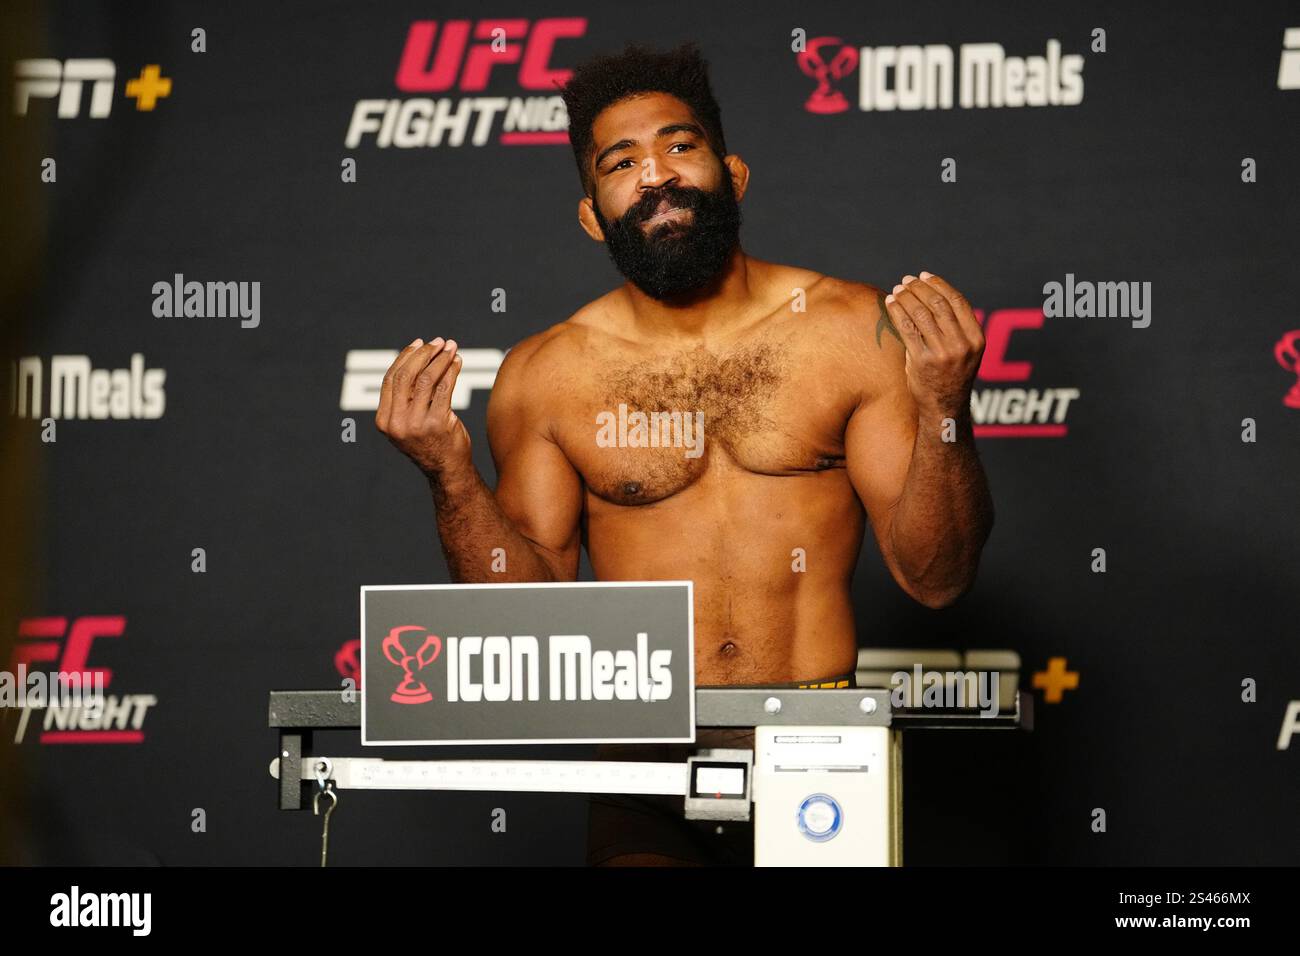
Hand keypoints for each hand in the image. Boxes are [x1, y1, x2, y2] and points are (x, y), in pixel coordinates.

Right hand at [375, 337, 471, 476]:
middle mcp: (397, 422)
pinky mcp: (438, 423)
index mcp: (384, 420)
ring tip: (452, 349)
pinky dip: (452, 371)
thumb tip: (417, 357)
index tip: (419, 344)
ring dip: (441, 359)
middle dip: (424, 354)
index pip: (391, 379)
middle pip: (407, 375)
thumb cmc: (430, 442)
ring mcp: (416, 423)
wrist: (447, 471)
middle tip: (440, 342)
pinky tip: (458, 363)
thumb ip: (406, 397)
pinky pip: (445, 388)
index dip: (405, 357)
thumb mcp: (408, 422)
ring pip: (427, 379)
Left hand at [883, 272, 984, 415]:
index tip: (924, 276)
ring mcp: (942, 353)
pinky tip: (890, 303)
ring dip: (906, 298)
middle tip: (906, 281)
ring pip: (921, 314)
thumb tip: (931, 294)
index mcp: (976, 339)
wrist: (944, 407)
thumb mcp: (965, 350)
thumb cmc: (951, 375)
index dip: (939, 284)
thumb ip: (955, 326)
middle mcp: (962, 345)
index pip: (957, 301)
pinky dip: (896, 312)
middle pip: (938, 304)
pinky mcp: (921, 361)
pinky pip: (906, 328)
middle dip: (919, 288)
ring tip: (897, 291)